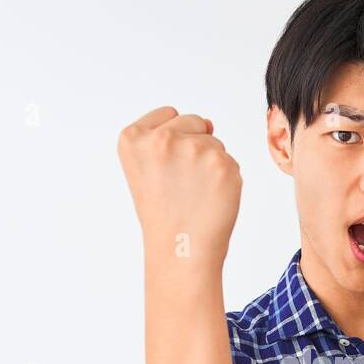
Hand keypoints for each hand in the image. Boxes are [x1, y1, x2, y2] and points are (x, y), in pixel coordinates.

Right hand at [117, 105, 241, 264]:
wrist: (180, 248)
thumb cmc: (163, 211)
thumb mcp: (145, 167)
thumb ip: (168, 135)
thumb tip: (209, 123)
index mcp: (133, 137)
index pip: (168, 114)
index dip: (171, 142)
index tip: (164, 170)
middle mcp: (161, 139)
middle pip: (193, 121)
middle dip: (192, 147)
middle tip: (180, 184)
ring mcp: (194, 150)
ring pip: (213, 141)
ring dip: (209, 163)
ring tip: (194, 192)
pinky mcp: (222, 164)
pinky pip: (229, 160)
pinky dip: (224, 178)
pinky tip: (210, 197)